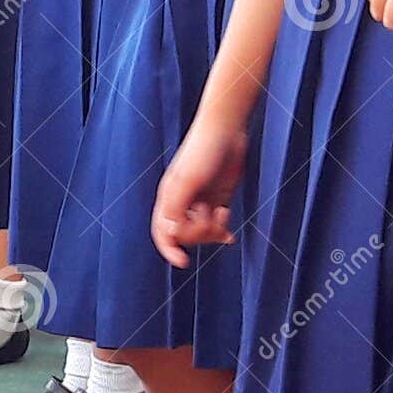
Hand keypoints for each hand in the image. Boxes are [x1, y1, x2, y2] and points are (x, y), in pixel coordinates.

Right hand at [151, 118, 248, 267]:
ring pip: (202, 233)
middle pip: (185, 235)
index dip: (169, 250)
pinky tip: (230, 237)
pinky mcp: (217, 200)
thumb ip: (177, 207)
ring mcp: (200, 202)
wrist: (226, 131)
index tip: (183, 262)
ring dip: (213, 230)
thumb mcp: (187, 181)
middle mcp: (182, 203)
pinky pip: (217, 226)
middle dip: (199, 232)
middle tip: (211, 216)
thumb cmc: (202, 152)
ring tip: (222, 213)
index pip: (162, 233)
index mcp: (168, 199)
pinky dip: (222, 232)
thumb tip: (173, 232)